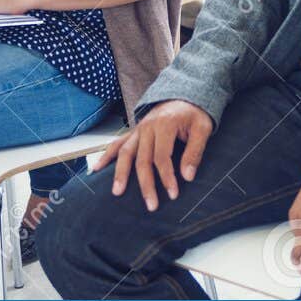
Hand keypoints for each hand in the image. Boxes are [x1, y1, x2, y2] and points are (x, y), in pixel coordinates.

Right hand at [97, 99, 213, 211]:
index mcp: (165, 124)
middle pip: (142, 159)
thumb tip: (187, 176)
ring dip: (120, 173)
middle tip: (151, 205)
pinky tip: (97, 168)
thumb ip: (195, 151)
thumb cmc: (194, 113)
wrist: (185, 95)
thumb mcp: (203, 128)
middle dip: (145, 184)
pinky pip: (118, 143)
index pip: (162, 156)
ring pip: (126, 152)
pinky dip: (106, 155)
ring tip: (117, 192)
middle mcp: (147, 126)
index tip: (173, 194)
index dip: (167, 177)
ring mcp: (138, 129)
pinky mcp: (135, 132)